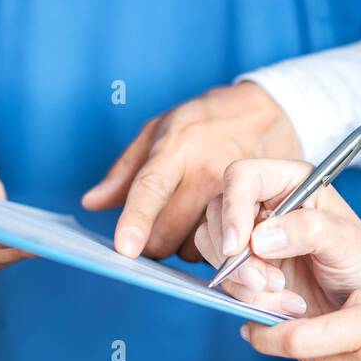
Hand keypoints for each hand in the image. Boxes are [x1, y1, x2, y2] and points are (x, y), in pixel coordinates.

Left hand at [82, 82, 300, 259]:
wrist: (268, 112)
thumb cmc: (206, 121)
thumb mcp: (160, 128)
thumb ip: (124, 169)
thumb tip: (92, 202)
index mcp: (176, 148)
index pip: (151, 188)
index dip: (137, 220)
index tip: (125, 248)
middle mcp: (207, 171)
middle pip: (168, 234)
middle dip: (154, 240)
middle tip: (159, 224)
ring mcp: (235, 192)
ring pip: (193, 247)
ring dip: (185, 243)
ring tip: (193, 216)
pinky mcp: (255, 208)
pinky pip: (221, 247)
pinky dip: (211, 243)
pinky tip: (215, 222)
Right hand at [192, 158, 360, 318]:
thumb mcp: (348, 242)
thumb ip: (310, 231)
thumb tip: (260, 237)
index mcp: (290, 182)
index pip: (242, 178)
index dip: (233, 208)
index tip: (238, 246)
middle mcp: (264, 206)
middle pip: (218, 216)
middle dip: (238, 256)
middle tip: (268, 283)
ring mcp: (251, 239)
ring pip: (215, 251)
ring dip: (243, 282)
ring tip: (287, 297)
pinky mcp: (246, 271)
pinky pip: (226, 282)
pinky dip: (249, 299)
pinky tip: (285, 306)